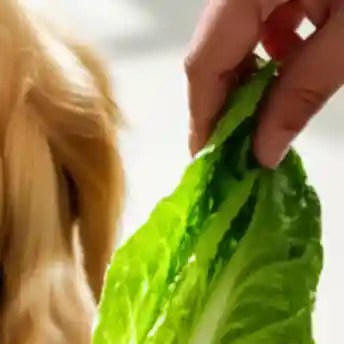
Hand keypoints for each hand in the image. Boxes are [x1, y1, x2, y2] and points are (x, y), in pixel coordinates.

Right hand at [185, 0, 343, 166]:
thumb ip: (304, 90)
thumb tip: (263, 150)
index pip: (206, 60)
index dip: (204, 116)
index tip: (210, 163)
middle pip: (218, 45)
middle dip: (231, 98)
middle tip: (244, 149)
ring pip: (243, 30)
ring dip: (257, 75)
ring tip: (276, 113)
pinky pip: (271, 10)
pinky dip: (283, 42)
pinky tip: (304, 62)